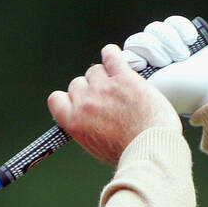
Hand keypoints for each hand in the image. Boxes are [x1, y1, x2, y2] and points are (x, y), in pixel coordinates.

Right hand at [47, 44, 180, 167]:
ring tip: (118, 84)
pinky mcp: (124, 77)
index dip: (68, 98)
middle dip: (89, 89)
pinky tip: (114, 57)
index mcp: (74, 122)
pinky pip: (111, 56)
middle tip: (106, 98)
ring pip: (95, 70)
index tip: (79, 101)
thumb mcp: (95, 146)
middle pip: (77, 83)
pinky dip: (112, 54)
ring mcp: (104, 88)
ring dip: (104, 75)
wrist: (151, 147)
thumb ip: (86, 128)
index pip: (56, 99)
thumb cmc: (128, 152)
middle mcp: (85, 102)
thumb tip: (89, 119)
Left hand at [122, 15, 207, 114]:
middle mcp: (154, 60)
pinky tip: (190, 41)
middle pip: (139, 39)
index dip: (135, 55)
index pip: (126, 55)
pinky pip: (173, 21)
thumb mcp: (153, 91)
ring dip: (169, 41)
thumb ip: (132, 82)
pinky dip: (182, 29)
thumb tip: (117, 70)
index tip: (145, 64)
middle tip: (167, 62)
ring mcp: (169, 46)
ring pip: (155, 28)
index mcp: (143, 75)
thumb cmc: (187, 93)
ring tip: (182, 56)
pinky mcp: (185, 34)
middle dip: (153, 48)